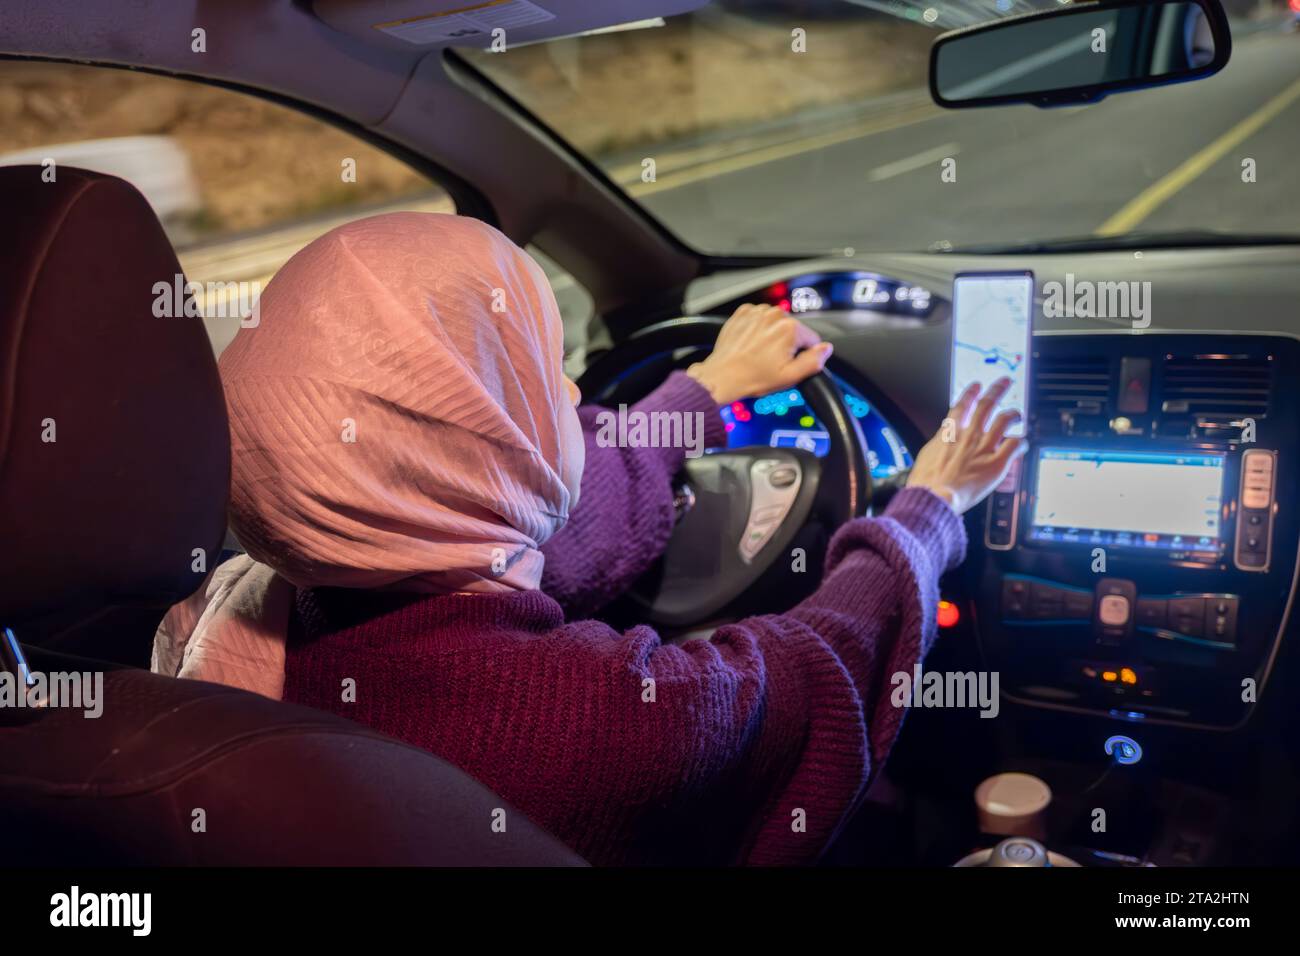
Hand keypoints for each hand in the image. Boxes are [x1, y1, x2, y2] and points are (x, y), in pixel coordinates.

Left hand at [686, 304, 832, 404]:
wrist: (722, 376)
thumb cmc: (753, 377)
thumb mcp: (790, 376)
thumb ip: (813, 361)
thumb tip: (826, 349)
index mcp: (790, 328)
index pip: (812, 339)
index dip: (803, 354)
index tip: (787, 363)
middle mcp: (775, 314)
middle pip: (794, 330)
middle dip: (787, 344)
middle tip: (772, 361)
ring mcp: (758, 311)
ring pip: (777, 323)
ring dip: (772, 335)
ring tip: (760, 353)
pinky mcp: (744, 313)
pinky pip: (760, 318)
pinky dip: (758, 329)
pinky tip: (751, 344)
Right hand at [906, 378, 1027, 514]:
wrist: (934, 497)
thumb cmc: (927, 482)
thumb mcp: (927, 454)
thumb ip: (939, 442)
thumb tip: (942, 438)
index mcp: (950, 433)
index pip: (963, 405)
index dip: (971, 393)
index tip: (977, 386)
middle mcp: (969, 436)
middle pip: (987, 405)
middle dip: (997, 390)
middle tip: (1004, 383)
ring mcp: (984, 448)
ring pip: (1005, 420)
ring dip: (1013, 414)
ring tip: (1017, 413)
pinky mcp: (997, 463)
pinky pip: (1016, 445)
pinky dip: (1021, 442)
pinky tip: (1022, 444)